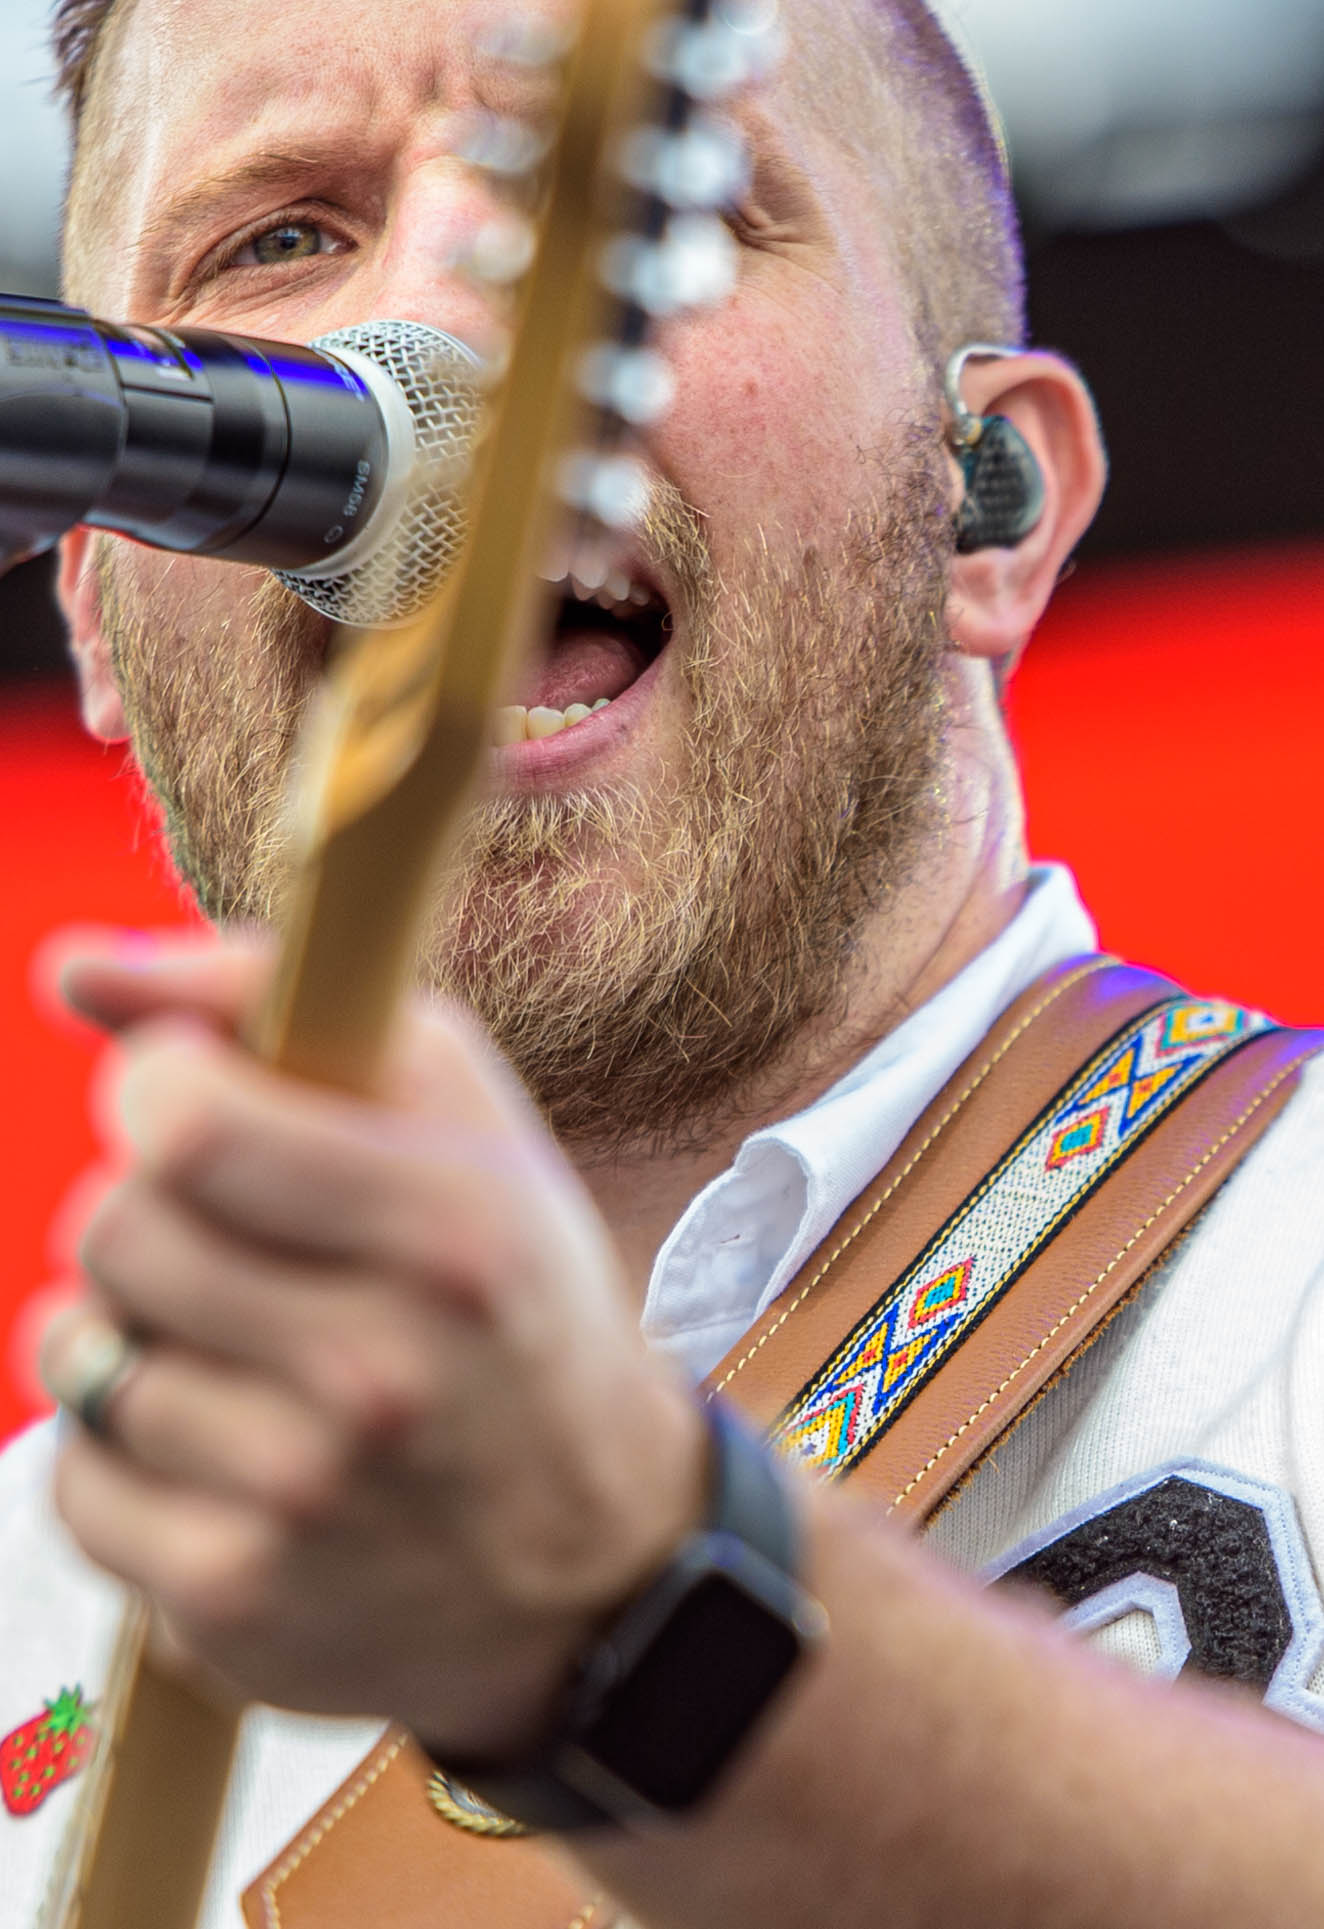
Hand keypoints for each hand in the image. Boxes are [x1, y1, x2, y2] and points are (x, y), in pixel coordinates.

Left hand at [41, 930, 705, 1753]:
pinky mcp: (232, 1602)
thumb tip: (71, 966)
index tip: (188, 1103)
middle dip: (145, 1211)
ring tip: (224, 1343)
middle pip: (114, 1230)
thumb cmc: (509, 1300)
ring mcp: (299, 1499)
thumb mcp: (457, 1117)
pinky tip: (215, 1447)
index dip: (157, 1089)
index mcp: (450, 1228)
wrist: (595, 1559)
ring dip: (127, 1331)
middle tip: (221, 1236)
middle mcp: (378, 1371)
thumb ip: (267, 1002)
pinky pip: (71, 1483)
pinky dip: (120, 1454)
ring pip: (77, 1352)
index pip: (187, 1123)